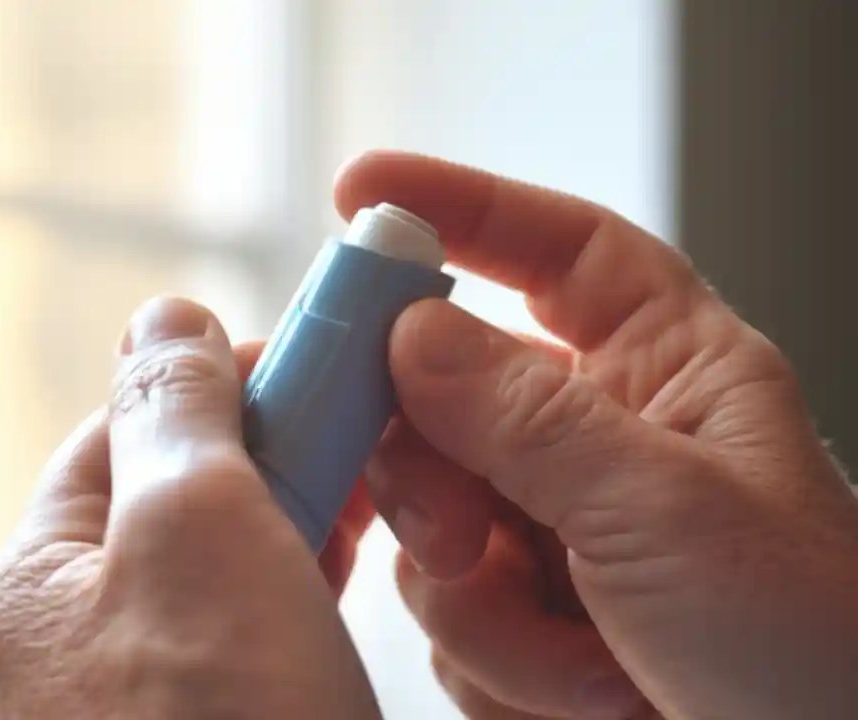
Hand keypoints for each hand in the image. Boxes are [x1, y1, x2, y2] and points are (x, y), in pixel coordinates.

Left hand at [0, 298, 379, 719]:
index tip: (310, 364)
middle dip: (267, 461)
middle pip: (172, 505)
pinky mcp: (206, 717)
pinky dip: (294, 599)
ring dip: (289, 526)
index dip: (217, 387)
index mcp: (30, 590)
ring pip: (217, 574)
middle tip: (351, 444)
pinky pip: (245, 638)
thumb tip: (162, 319)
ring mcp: (132, 698)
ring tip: (361, 507)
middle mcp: (65, 647)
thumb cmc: (220, 714)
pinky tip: (340, 583)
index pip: (122, 436)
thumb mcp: (194, 527)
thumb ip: (174, 411)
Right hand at [337, 151, 857, 718]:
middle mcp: (597, 443)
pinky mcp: (526, 616)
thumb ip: (528, 418)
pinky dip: (495, 663)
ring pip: (429, 516)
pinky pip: (443, 611)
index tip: (361, 196)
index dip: (464, 207)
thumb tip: (410, 332)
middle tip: (455, 534)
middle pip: (445, 392)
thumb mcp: (667, 514)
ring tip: (585, 664)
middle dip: (435, 471)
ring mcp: (554, 532)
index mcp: (666, 374)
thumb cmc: (810, 650)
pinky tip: (582, 696)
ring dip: (486, 603)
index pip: (558, 251)